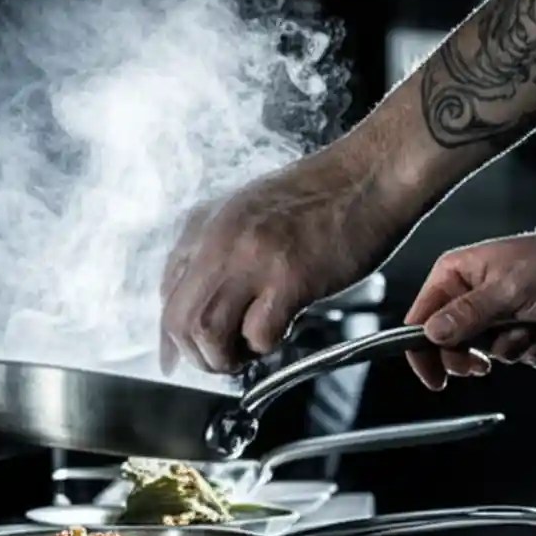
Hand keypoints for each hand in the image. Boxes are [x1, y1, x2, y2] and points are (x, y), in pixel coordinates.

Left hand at [161, 145, 412, 373]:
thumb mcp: (249, 212)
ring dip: (225, 357)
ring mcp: (252, 258)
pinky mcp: (290, 277)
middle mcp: (219, 240)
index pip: (166, 293)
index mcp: (206, 224)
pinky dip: (266, 345)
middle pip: (178, 320)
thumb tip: (201, 302)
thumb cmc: (320, 198)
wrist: (369, 175)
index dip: (174, 336)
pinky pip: (258, 334)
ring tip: (250, 350)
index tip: (184, 355)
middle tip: (225, 359)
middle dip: (197, 355)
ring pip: (206, 331)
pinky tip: (284, 327)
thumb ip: (219, 250)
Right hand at [404, 228, 535, 390]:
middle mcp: (471, 293)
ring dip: (520, 347)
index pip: (421, 319)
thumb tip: (430, 333)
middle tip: (490, 361)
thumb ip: (467, 315)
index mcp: (456, 274)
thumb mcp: (509, 291)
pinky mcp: (522, 326)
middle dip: (482, 353)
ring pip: (491, 353)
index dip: (424, 352)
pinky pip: (519, 356)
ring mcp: (498, 312)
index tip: (436, 381)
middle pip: (452, 344)